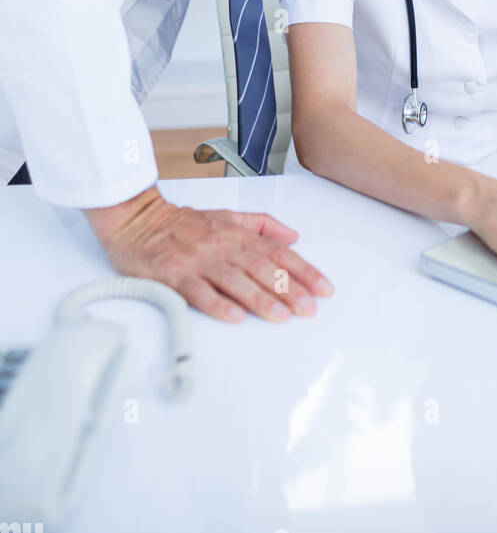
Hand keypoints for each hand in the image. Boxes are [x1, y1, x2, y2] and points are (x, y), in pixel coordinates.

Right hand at [84, 186, 332, 323]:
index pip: (277, 253)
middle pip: (261, 268)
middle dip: (289, 289)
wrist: (137, 219)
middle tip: (309, 308)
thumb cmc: (183, 222)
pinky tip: (235, 317)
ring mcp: (198, 261)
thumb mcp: (227, 215)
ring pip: (235, 280)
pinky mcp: (174, 275)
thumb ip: (262, 225)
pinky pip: (199, 291)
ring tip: (281, 315)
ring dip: (260, 298)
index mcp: (237, 233)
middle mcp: (222, 246)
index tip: (323, 288)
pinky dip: (218, 304)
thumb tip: (293, 237)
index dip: (303, 270)